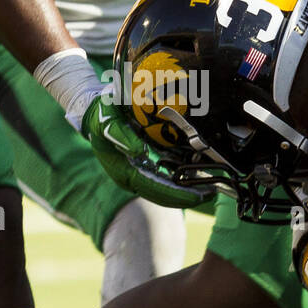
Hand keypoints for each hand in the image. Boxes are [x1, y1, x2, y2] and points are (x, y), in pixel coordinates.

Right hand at [81, 94, 215, 209]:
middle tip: (211, 194)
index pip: (152, 189)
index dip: (175, 195)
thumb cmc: (101, 115)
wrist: (95, 111)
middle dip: (187, 197)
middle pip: (163, 194)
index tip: (196, 197)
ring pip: (167, 187)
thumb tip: (140, 153)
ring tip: (212, 188)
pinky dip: (184, 176)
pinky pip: (168, 175)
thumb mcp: (107, 120)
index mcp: (122, 171)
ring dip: (188, 189)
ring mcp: (139, 172)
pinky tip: (202, 173)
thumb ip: (121, 136)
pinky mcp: (147, 165)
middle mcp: (132, 177)